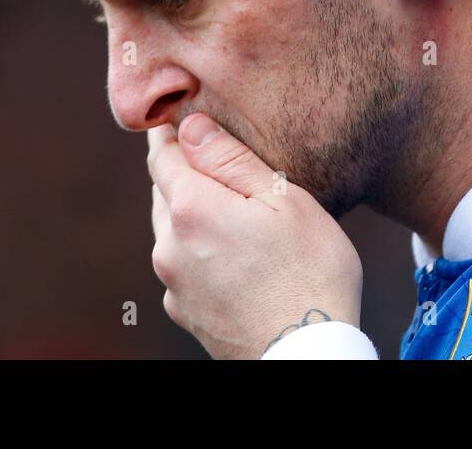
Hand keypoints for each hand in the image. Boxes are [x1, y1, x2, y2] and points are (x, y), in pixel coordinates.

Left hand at [147, 113, 363, 358]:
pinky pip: (184, 266)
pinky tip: (232, 254)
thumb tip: (189, 126)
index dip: (172, 132)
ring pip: (172, 230)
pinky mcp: (186, 312)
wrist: (308, 356)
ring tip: (228, 206)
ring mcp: (174, 284)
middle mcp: (169, 246)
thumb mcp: (283, 199)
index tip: (181, 116)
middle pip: (165, 191)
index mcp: (191, 208)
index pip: (162, 154)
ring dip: (190, 212)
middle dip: (184, 171)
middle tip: (213, 156)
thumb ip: (231, 159)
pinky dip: (199, 251)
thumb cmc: (309, 272)